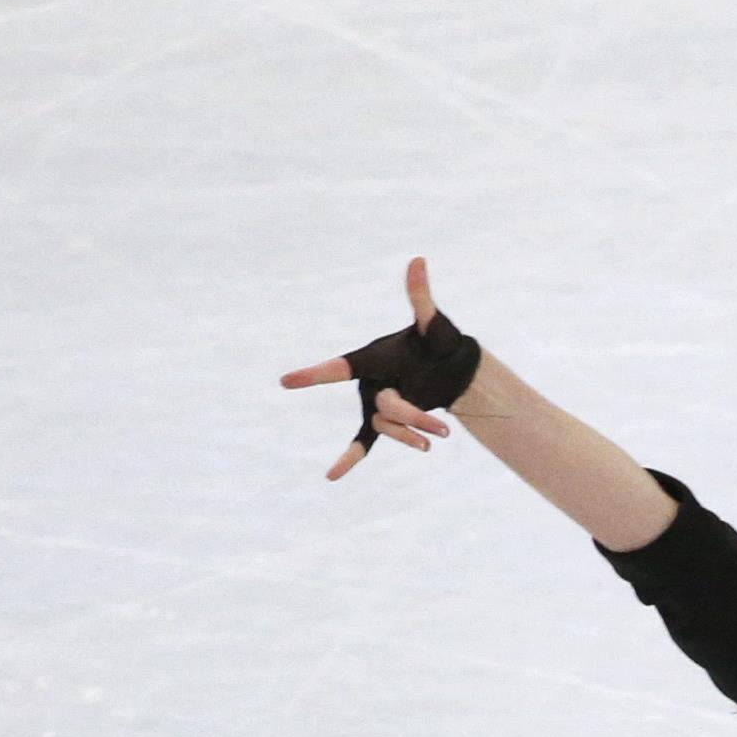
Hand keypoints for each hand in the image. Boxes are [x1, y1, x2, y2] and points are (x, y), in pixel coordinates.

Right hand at [280, 258, 480, 481]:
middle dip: (413, 418)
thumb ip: (421, 297)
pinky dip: (350, 458)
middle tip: (443, 432)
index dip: (314, 376)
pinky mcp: (385, 419)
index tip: (286, 382)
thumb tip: (418, 260)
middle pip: (384, 407)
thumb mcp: (433, 324)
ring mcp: (375, 403)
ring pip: (387, 426)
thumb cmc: (437, 342)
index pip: (340, 368)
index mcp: (372, 359)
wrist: (450, 367)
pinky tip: (332, 477)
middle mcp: (368, 383)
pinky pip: (364, 441)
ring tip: (440, 439)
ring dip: (413, 434)